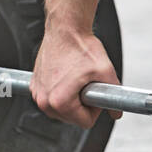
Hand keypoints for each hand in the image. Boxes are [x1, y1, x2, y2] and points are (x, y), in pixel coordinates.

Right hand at [30, 14, 120, 128]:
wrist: (65, 28)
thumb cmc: (80, 46)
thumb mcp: (105, 72)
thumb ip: (114, 95)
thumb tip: (116, 111)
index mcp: (60, 101)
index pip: (85, 122)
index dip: (95, 109)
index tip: (95, 92)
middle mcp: (44, 100)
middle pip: (71, 119)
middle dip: (82, 105)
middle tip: (87, 84)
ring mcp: (37, 92)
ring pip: (61, 110)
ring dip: (71, 99)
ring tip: (77, 79)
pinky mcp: (34, 85)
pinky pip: (51, 99)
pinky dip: (60, 92)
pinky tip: (66, 77)